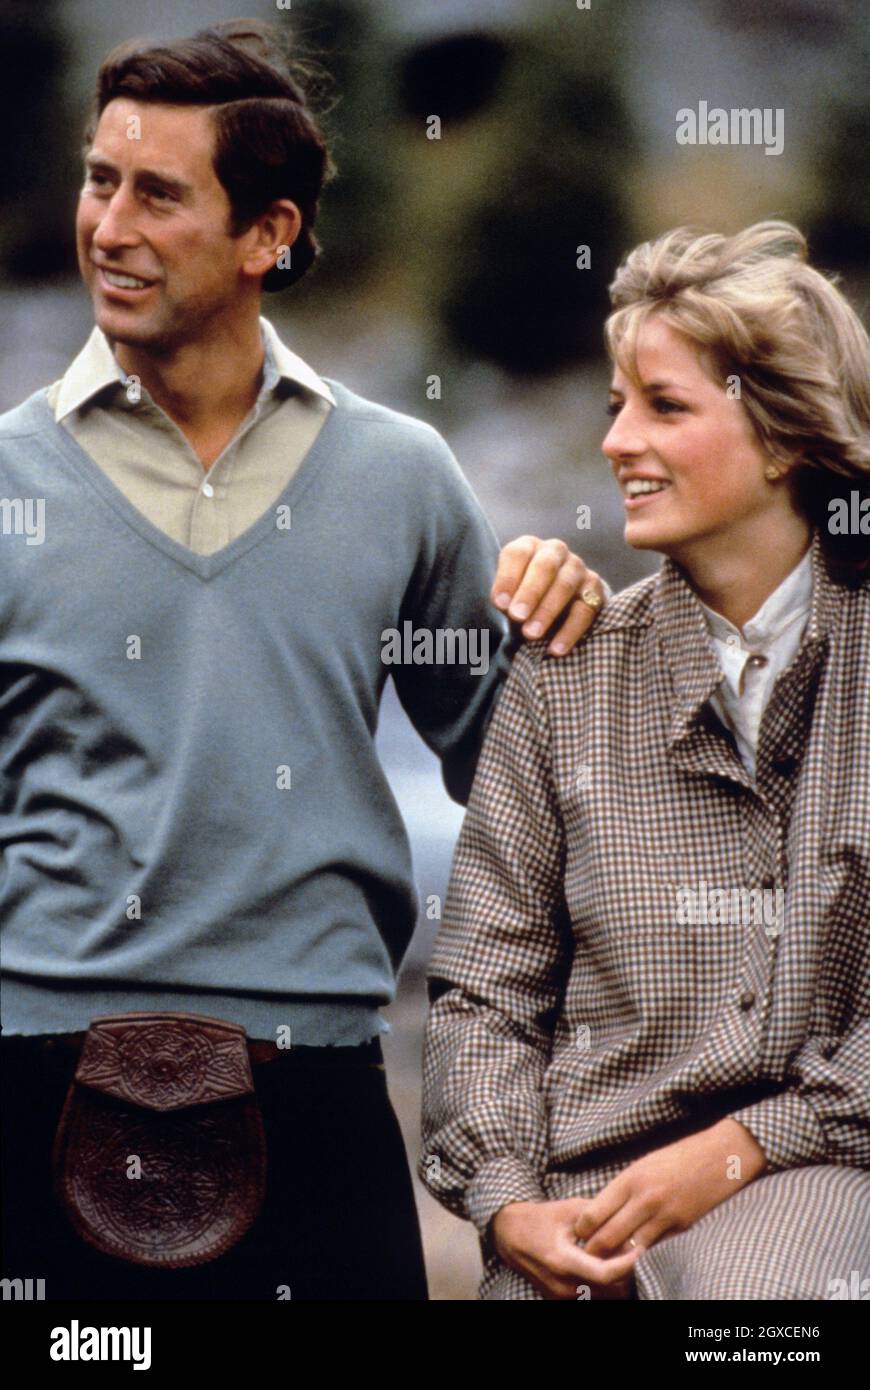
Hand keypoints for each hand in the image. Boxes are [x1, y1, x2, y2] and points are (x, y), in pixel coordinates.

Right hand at [491, 1198, 640, 1299]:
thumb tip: (627, 1224)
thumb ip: (598, 1218)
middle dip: (627, 1272)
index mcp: (562, 1261)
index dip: (627, 1264)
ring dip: (618, 1280)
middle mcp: (562, 1285)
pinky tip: (607, 1264)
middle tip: (635, 1250)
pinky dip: (605, 1284)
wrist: (510, 1234)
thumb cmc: (540, 1219)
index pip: (605, 1274)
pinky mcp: (560, 1298)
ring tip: (623, 1256)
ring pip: (605, 1296)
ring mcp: (560, 1295)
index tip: (641, 1248)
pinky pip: (593, 1297)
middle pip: (610, 1290)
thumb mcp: (568, 1210)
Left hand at [492, 536, 605, 655]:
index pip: (518, 554)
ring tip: (531, 634)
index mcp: (529, 547)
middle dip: (530, 592)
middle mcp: (555, 551)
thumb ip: (504, 598)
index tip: (500, 603)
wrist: (557, 609)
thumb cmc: (524, 600)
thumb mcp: (509, 595)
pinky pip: (585, 611)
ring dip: (547, 611)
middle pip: (545, 566)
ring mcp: (578, 568)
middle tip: (517, 616)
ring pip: (566, 585)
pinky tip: (556, 648)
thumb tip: (503, 604)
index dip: (508, 578)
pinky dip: (570, 631)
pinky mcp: (596, 591)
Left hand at [576, 1119, 768, 1256]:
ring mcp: (665, 1216)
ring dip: (618, 1258)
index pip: (592, 1214)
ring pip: (629, 1250)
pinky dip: (643, 1255)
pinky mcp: (682, 1228)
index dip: (582, 1230)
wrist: (720, 1156)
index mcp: (629, 1179)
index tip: (581, 1235)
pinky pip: (655, 1249)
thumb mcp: (643, 1166)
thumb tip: (599, 1214)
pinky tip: (637, 1257)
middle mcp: (644, 1199)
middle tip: (589, 1256)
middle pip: (606, 1238)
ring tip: (610, 1261)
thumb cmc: (678, 1157)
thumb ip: (622, 1190)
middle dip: (594, 1251)